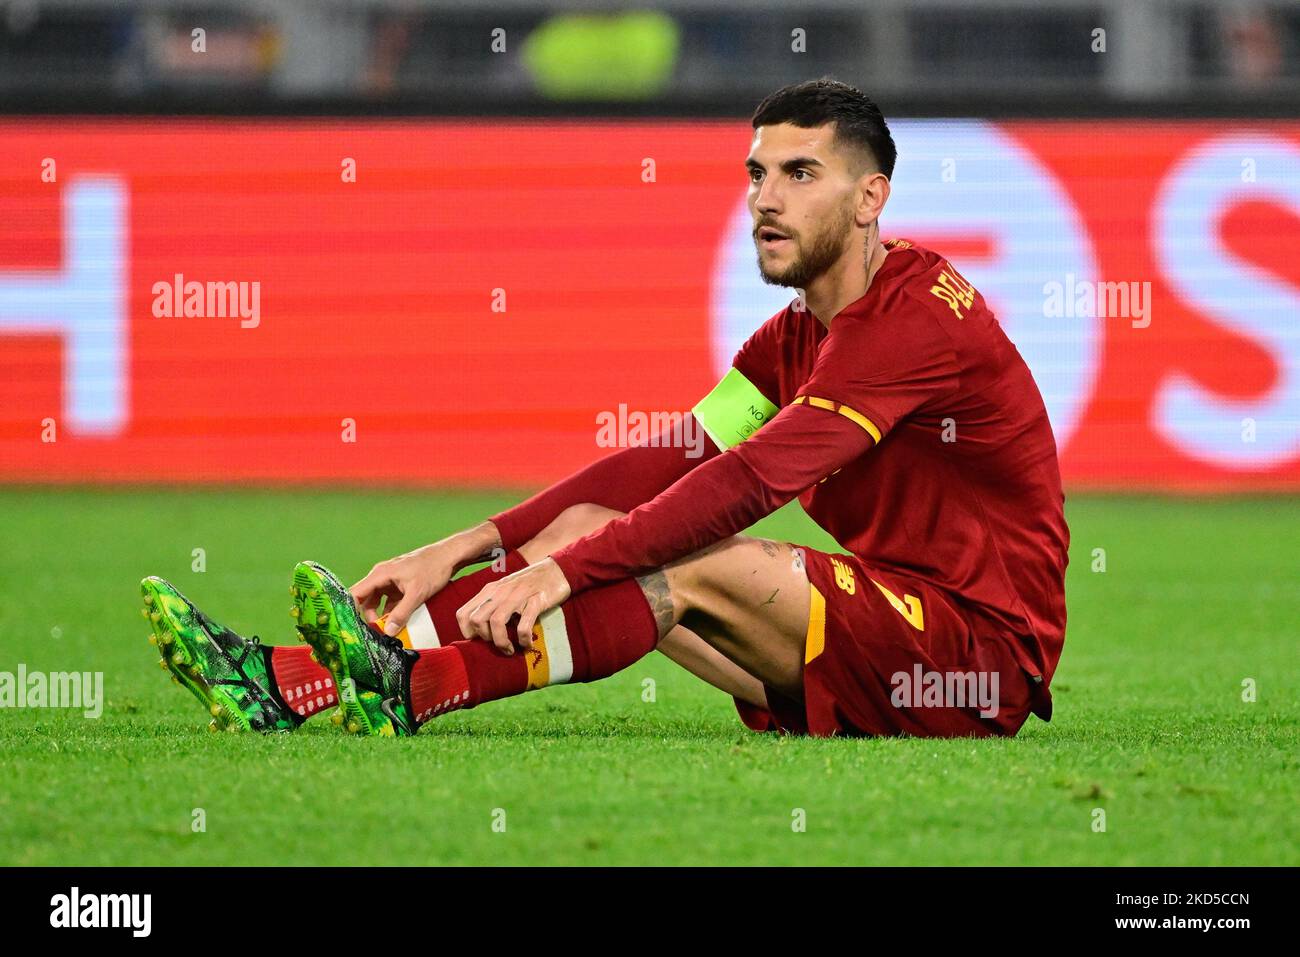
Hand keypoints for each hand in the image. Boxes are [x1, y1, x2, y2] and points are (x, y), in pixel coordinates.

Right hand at [352, 522, 499, 635]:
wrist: (450, 555)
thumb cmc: (433, 569)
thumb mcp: (417, 594)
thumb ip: (401, 613)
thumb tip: (388, 632)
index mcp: (380, 574)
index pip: (356, 593)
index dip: (351, 610)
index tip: (354, 627)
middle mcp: (382, 576)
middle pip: (365, 599)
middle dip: (368, 616)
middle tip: (376, 633)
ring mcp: (391, 580)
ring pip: (378, 601)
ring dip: (381, 615)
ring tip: (388, 630)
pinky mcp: (400, 584)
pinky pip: (390, 600)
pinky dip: (392, 611)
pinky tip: (399, 622)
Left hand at [456, 557, 571, 654]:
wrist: (557, 570)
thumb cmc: (530, 584)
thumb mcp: (505, 590)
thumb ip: (492, 605)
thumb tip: (481, 630)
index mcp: (490, 590)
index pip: (463, 614)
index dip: (467, 632)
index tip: (480, 642)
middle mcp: (500, 592)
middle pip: (477, 620)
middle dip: (485, 639)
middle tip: (498, 645)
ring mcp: (518, 596)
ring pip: (497, 622)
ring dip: (502, 642)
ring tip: (511, 650)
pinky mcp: (536, 601)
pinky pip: (524, 625)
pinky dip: (524, 639)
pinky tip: (528, 644)